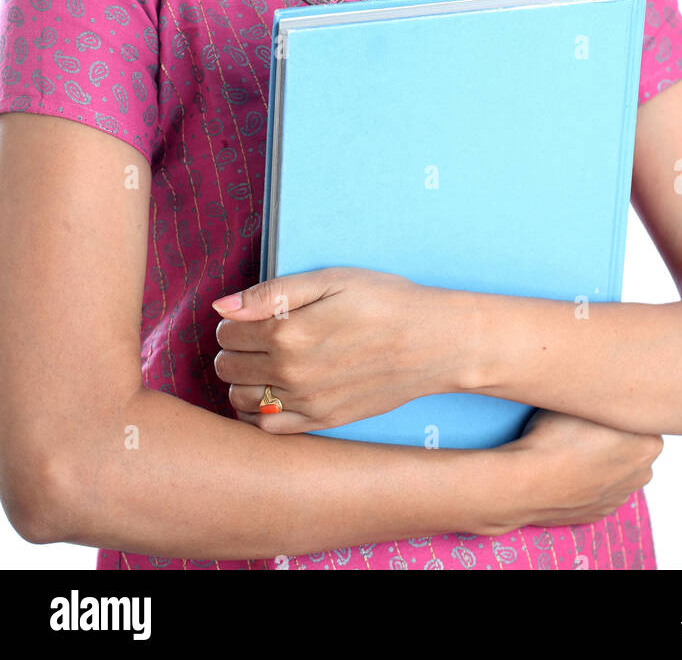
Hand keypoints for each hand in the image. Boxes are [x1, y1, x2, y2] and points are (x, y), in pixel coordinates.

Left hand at [212, 267, 470, 432]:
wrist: (434, 343)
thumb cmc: (385, 301)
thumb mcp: (331, 279)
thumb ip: (272, 292)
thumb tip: (221, 306)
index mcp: (289, 333)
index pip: (228, 331)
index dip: (235, 319)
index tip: (253, 314)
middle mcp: (290, 374)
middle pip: (227, 365)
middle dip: (234, 348)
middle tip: (259, 335)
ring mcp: (306, 403)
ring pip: (240, 398)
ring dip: (242, 379)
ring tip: (265, 362)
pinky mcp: (322, 422)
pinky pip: (267, 428)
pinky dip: (257, 411)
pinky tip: (272, 393)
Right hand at [480, 409, 663, 533]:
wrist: (528, 481)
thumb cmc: (555, 436)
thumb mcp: (586, 397)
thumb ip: (608, 393)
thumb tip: (611, 380)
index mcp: (648, 444)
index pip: (639, 417)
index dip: (617, 408)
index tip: (599, 404)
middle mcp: (642, 474)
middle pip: (631, 443)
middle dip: (613, 434)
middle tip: (583, 423)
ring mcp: (620, 497)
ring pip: (614, 467)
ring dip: (600, 458)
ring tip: (569, 446)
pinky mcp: (598, 513)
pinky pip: (597, 488)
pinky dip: (585, 479)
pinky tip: (565, 468)